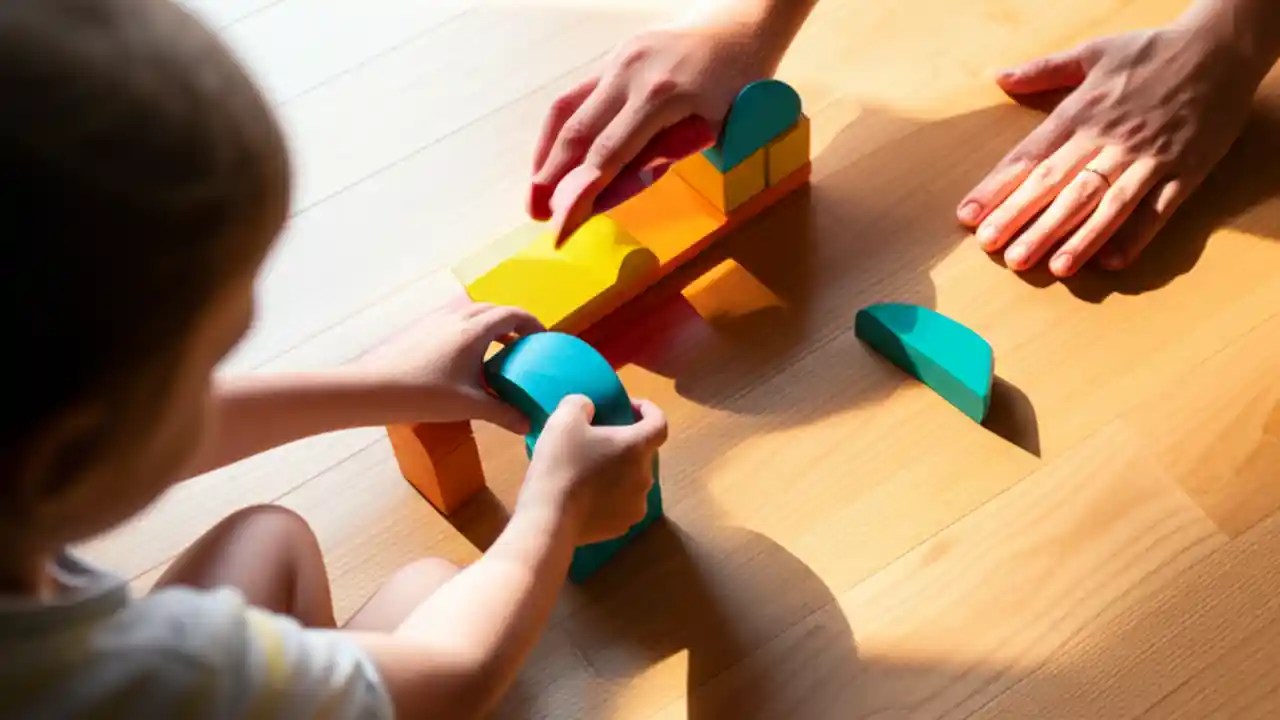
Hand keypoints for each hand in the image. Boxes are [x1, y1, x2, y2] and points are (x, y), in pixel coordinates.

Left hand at [355, 304, 543, 432]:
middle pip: (493, 309)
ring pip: (471, 313)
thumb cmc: (423, 395)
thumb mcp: (469, 406)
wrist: (372, 389)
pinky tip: (464, 359)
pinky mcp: (420, 329)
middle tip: (524, 345)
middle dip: (512, 323)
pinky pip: (454, 321)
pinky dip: (469, 332)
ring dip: (490, 326)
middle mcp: (456, 317)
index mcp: (474, 330)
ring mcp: (435, 320)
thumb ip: (503, 413)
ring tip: (496, 352)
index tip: (543, 339)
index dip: (532, 323)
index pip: (512, 314)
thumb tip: (528, 424)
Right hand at [520, 396, 667, 545]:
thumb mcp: (564, 419)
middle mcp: (645, 477)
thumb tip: (588, 408)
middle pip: (642, 453)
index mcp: (636, 447)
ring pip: (631, 480)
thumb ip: (581, 403)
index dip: (648, 410)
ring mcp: (636, 505)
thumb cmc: (560, 465)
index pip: (660, 423)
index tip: (628, 407)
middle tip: (595, 441)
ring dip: (617, 472)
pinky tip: (585, 497)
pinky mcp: (622, 527)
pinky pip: (621, 504)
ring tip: (588, 471)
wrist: (548, 520)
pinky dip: (609, 497)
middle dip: (624, 443)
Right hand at [529, 20, 780, 242]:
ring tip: (535, 189)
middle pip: (578, 134)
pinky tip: (552, 154)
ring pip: (566, 111)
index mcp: (661, 97)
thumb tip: (612, 189)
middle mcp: (630, 75)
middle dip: (551, 179)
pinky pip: (575, 96)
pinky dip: (559, 129)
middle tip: (535, 214)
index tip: (561, 228)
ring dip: (546, 154)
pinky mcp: (612, 58)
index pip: (608, 157)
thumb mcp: (715, 128)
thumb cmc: (739, 85)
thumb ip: (665, 156)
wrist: (737, 26)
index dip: (579, 196)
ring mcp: (617, 61)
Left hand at [958, 24, 1266, 276]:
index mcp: (1081, 113)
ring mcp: (1149, 158)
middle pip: (1060, 185)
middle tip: (995, 248)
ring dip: (1076, 236)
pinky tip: (1112, 262)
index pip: (1030, 157)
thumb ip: (1043, 70)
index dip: (998, 188)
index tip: (968, 215)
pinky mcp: (1184, 171)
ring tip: (1049, 266)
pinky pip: (1158, 210)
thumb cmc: (1151, 51)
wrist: (1221, 48)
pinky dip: (1136, 236)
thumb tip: (1000, 77)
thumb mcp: (1092, 52)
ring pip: (1105, 203)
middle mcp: (1110, 139)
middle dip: (1025, 218)